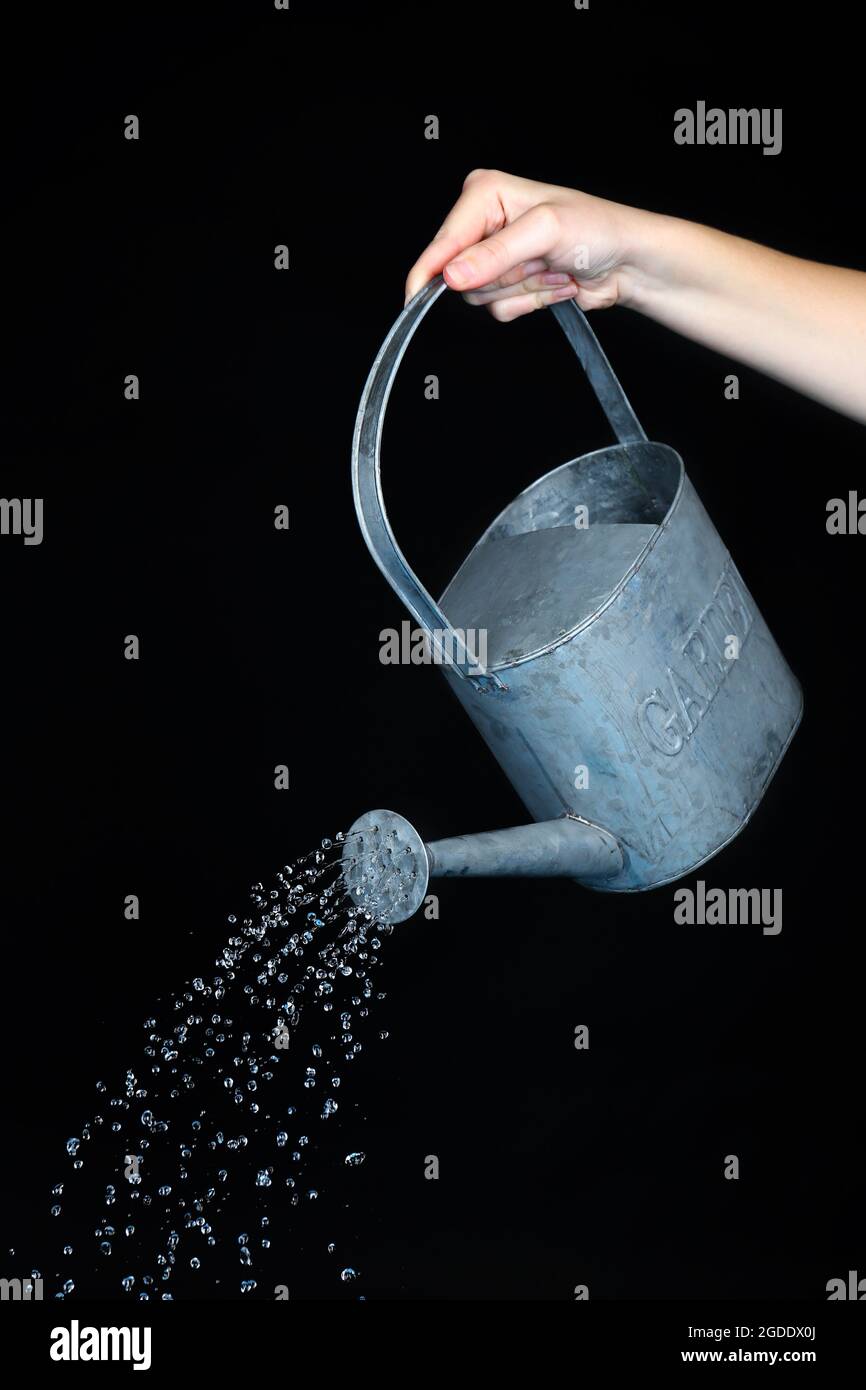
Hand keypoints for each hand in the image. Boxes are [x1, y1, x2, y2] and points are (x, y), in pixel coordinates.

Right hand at [404, 168, 644, 319]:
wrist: (627, 261)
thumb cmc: (597, 229)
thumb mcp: (545, 232)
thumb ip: (496, 254)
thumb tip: (452, 275)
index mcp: (485, 195)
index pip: (443, 241)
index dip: (429, 271)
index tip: (415, 298)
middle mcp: (484, 224)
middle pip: (459, 275)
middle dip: (503, 277)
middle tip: (539, 261)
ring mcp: (496, 257)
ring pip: (480, 296)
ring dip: (522, 290)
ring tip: (551, 268)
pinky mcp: (509, 284)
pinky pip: (500, 310)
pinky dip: (530, 301)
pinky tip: (554, 282)